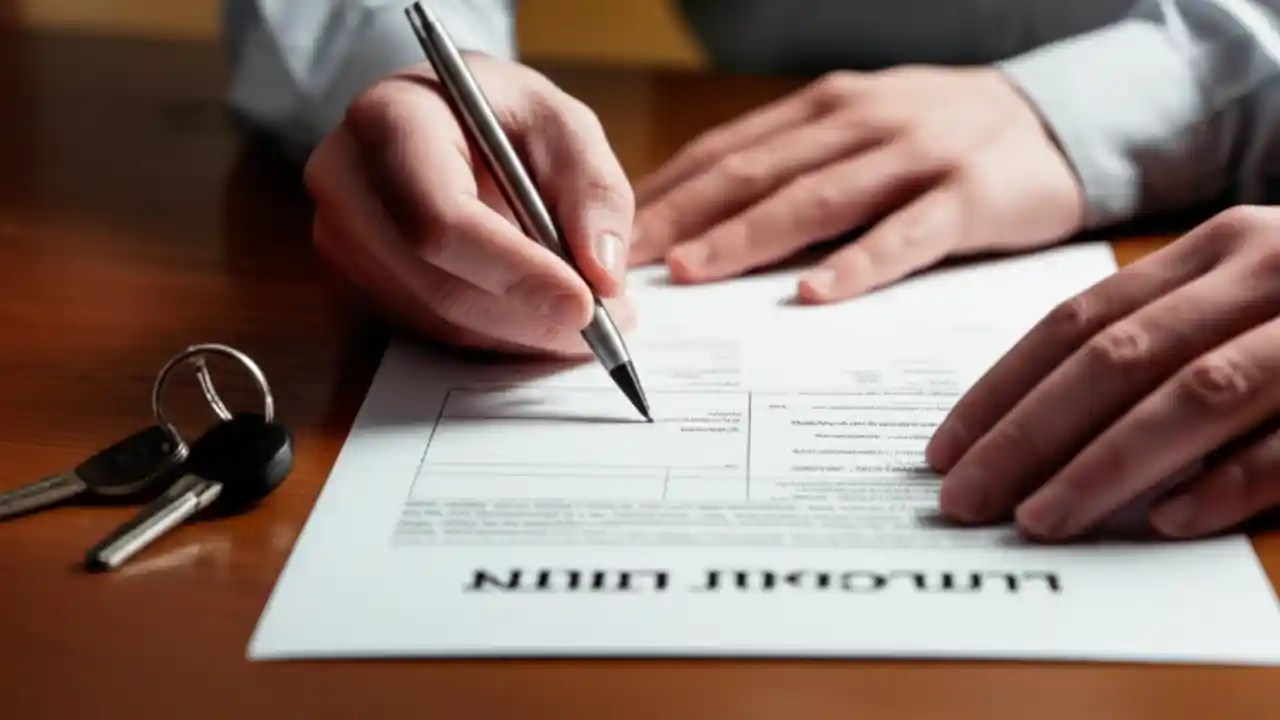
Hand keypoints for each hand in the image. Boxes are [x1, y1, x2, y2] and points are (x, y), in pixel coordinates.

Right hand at [304, 54, 633, 356]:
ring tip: (580, 317)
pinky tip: (532, 314)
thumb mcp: (563, 124)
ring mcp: (338, 241)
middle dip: (530, 316)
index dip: (516, 271)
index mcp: (389, 120)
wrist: (439, 119)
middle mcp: (345, 184)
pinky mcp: (350, 285)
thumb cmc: (498, 114)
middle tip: (604, 324)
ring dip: (519, 333)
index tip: (585, 303)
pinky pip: (426, 334)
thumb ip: (594, 191)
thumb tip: (603, 275)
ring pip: (438, 320)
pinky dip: (492, 337)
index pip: (440, 217)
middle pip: (439, 283)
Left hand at [631, 66, 1084, 301]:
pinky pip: (905, 235)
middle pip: (754, 173)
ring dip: (747, 237)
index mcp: (824, 108)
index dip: (666, 191)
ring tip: (693, 272)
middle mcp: (859, 121)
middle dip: (682, 217)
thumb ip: (792, 166)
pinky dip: (858, 264)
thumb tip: (701, 222)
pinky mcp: (970, 196)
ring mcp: (916, 155)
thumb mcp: (859, 131)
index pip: (726, 150)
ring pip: (815, 200)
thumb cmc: (939, 139)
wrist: (1058, 121)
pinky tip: (815, 294)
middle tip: (622, 262)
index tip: (609, 233)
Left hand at [929, 206, 1279, 540]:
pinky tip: (1166, 521)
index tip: (942, 451)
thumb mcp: (1242, 294)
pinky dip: (1229, 482)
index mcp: (1215, 250)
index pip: (1080, 321)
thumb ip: (1160, 337)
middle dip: (1028, 435)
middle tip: (963, 500)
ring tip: (1038, 520)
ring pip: (1196, 395)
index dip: (1003, 388)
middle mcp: (1262, 272)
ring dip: (1105, 464)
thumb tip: (1035, 423)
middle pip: (1118, 358)